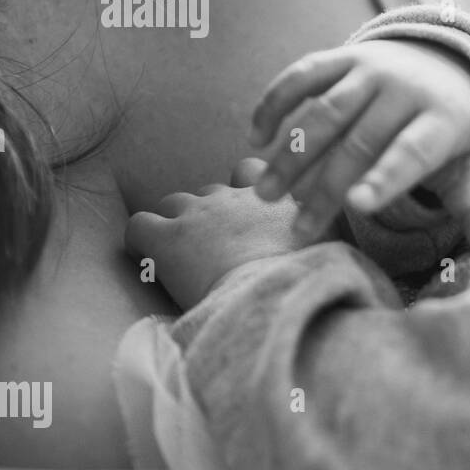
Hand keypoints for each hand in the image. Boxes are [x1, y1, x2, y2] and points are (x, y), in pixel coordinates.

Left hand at [124, 159, 309, 309]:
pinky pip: (138, 227)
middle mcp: (233, 197)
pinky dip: (142, 241)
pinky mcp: (165, 238)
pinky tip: (151, 262)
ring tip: (182, 260)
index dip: (242, 193)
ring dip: (176, 227)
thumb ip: (323, 227)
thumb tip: (326, 237)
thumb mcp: (331, 245)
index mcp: (273, 197)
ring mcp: (197, 214)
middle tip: (215, 254)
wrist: (276, 298)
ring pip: (172, 205)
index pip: (251, 171)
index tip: (243, 220)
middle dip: (209, 218)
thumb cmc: (308, 282)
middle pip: (209, 193)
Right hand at [248, 39, 469, 247]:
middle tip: (297, 226)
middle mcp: (405, 90)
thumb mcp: (467, 164)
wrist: (446, 63)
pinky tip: (254, 138)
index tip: (358, 206)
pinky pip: (303, 75)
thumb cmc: (449, 131)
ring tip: (263, 192)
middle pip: (359, 142)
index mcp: (442, 121)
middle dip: (324, 186)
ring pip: (324, 112)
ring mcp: (371, 69)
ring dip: (290, 153)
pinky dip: (276, 102)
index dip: (386, 177)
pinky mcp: (342, 55)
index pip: (412, 152)